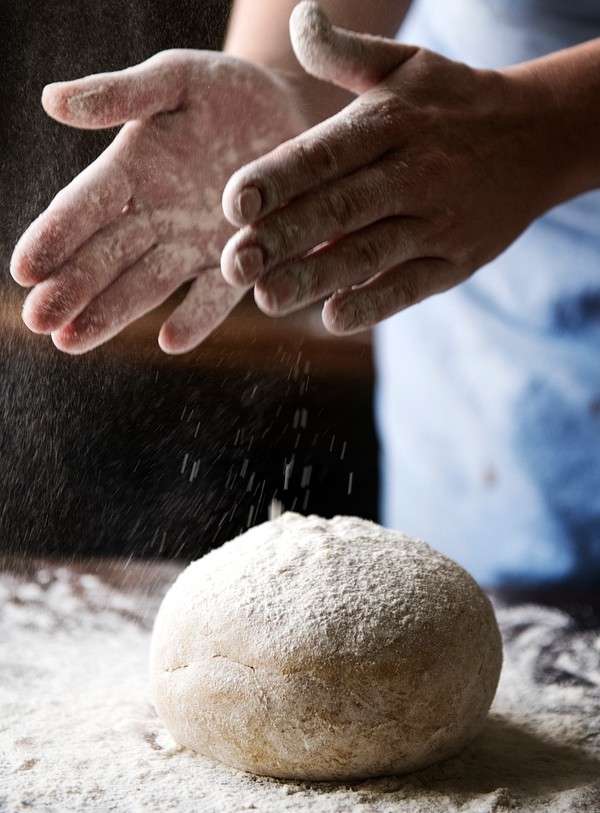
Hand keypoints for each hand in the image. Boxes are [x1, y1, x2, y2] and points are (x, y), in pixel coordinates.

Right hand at [10, 50, 304, 352]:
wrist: (293, 114)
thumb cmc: (228, 92)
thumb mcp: (176, 79)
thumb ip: (121, 95)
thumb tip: (51, 100)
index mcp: (132, 170)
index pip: (84, 206)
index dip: (55, 236)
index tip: (24, 269)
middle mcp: (157, 217)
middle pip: (105, 257)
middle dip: (72, 289)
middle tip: (38, 321)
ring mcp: (196, 245)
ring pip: (146, 284)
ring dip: (110, 313)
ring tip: (72, 341)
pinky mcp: (239, 264)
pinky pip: (215, 297)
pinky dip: (197, 318)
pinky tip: (171, 341)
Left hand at [221, 1, 556, 333]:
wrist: (539, 139)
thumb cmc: (453, 103)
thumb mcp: (407, 64)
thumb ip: (346, 53)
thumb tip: (298, 21)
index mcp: (392, 123)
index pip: (325, 154)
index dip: (278, 179)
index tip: (233, 203)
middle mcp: (414, 173)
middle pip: (339, 209)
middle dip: (283, 239)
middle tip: (234, 264)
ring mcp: (438, 223)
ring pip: (369, 254)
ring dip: (316, 278)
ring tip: (267, 298)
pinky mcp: (456, 262)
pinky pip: (410, 287)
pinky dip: (374, 303)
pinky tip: (334, 317)